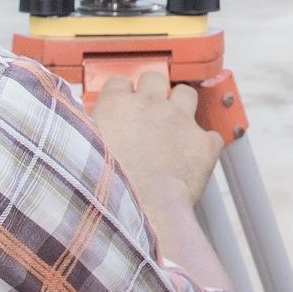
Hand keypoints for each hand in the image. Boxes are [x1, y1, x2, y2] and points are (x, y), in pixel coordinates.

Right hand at [91, 64, 221, 210]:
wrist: (140, 213)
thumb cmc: (105, 190)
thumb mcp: (81, 151)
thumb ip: (85, 133)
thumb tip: (83, 129)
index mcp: (116, 105)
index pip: (119, 82)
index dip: (121, 96)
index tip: (121, 108)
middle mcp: (150, 104)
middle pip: (154, 78)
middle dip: (153, 92)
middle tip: (149, 113)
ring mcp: (180, 120)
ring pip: (187, 93)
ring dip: (182, 107)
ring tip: (174, 127)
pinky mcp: (203, 143)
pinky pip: (211, 134)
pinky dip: (204, 145)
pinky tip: (194, 158)